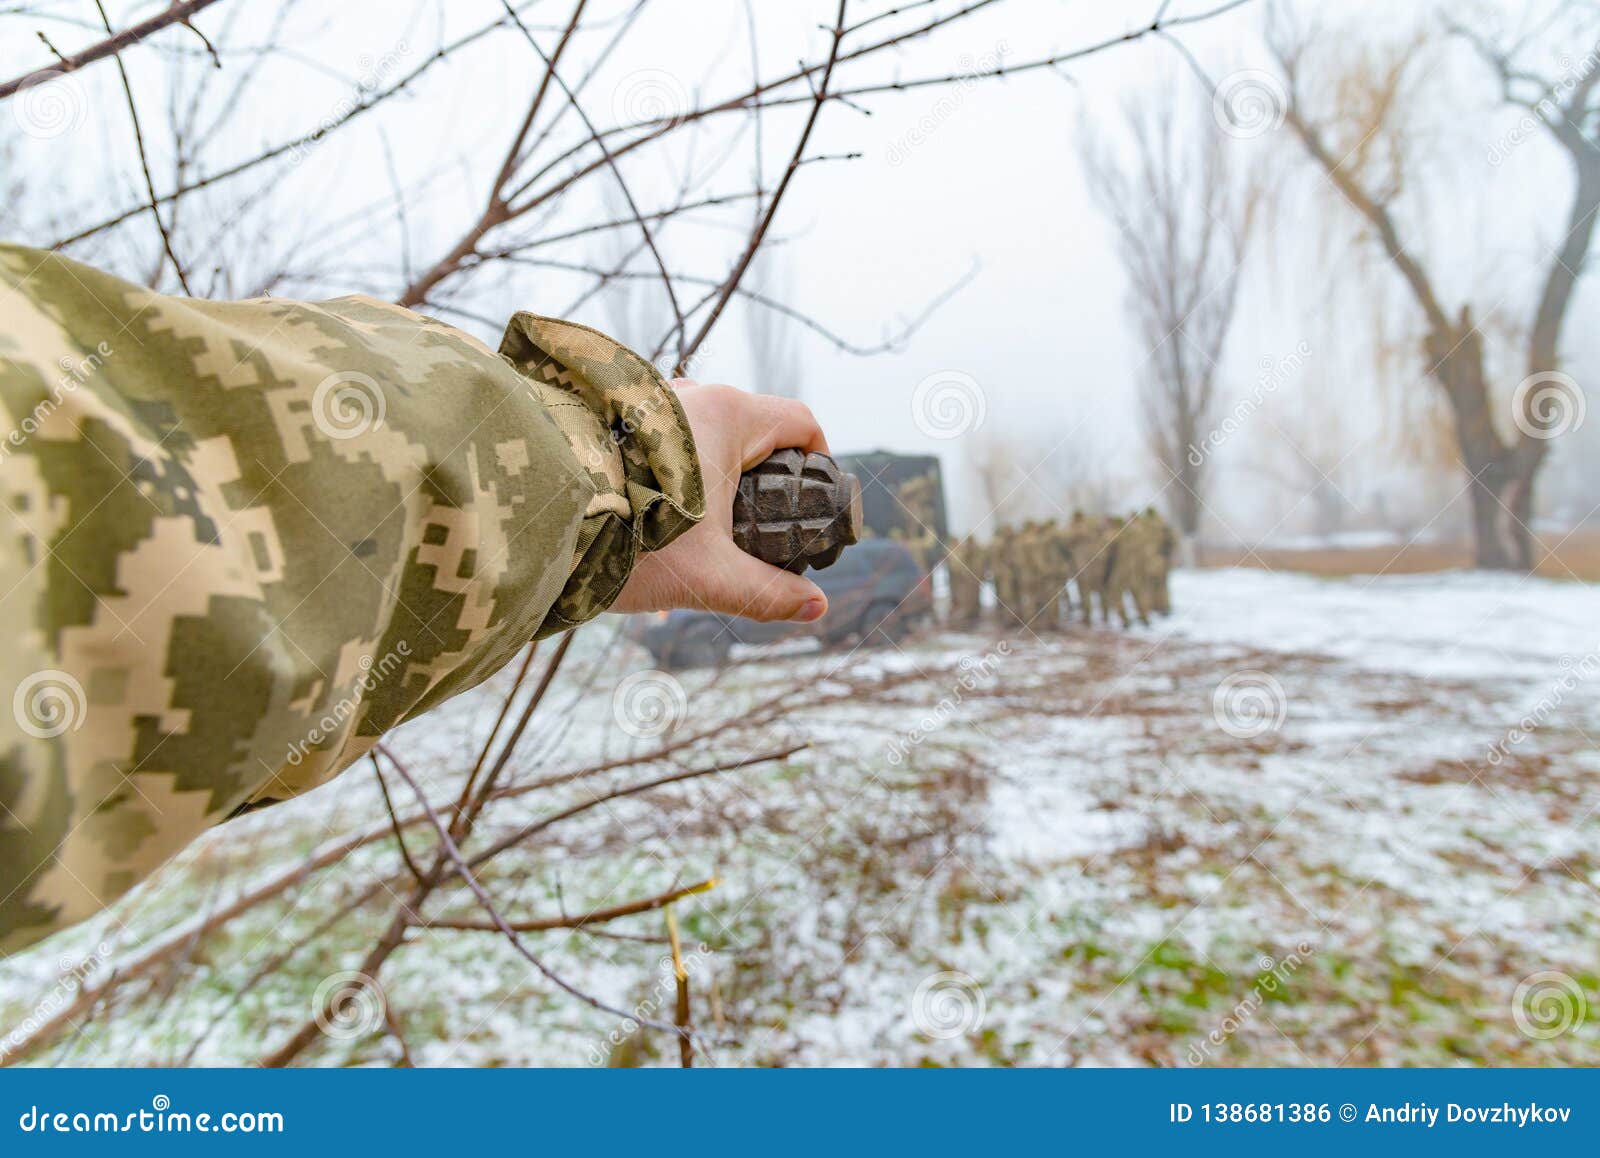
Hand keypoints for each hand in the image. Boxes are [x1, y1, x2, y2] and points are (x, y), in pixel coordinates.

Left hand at [612, 381, 830, 622]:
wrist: (536, 518)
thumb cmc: (627, 539)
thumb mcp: (707, 576)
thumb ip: (767, 592)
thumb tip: (815, 608)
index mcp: (728, 416)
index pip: (800, 422)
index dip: (819, 460)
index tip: (814, 499)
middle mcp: (691, 395)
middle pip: (751, 429)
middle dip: (762, 477)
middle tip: (760, 529)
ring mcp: (648, 402)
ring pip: (703, 434)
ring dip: (714, 476)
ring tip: (703, 531)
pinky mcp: (613, 418)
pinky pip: (662, 439)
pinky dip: (673, 472)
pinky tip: (657, 518)